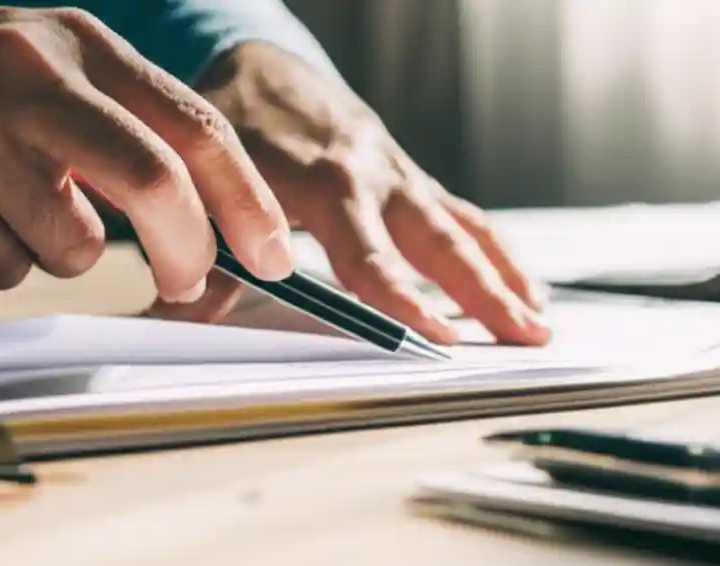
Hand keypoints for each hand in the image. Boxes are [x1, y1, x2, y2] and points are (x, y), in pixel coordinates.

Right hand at [0, 0, 292, 300]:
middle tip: (187, 283)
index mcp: (69, 39)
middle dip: (190, 253)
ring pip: (74, 248)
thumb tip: (200, 215)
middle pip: (158, 184)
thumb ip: (106, 122)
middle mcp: (26, 74)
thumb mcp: (21, 58)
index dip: (248, 200)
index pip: (195, 123)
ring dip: (50, 248)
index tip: (277, 257)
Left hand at [154, 42, 549, 345]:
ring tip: (538, 325)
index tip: (436, 338)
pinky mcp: (412, 176)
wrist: (263, 70)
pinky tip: (525, 286)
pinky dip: (498, 251)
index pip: (369, 255)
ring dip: (504, 277)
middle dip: (481, 293)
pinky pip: (465, 215)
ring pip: (463, 227)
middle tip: (520, 339)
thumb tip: (181, 317)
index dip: (402, 298)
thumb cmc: (235, 129)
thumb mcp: (212, 185)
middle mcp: (373, 177)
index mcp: (322, 183)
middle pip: (437, 242)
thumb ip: (204, 258)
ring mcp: (400, 174)